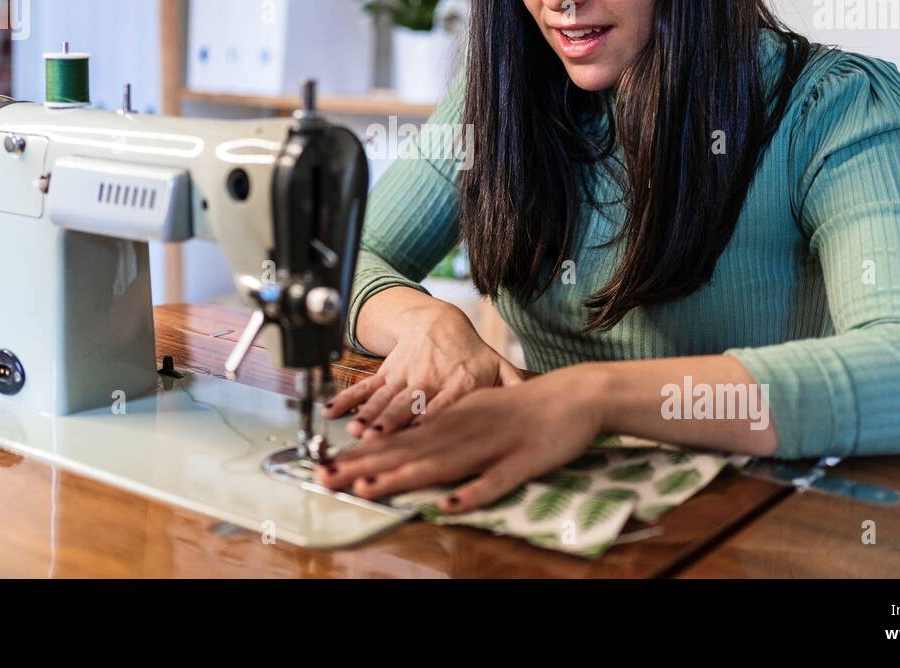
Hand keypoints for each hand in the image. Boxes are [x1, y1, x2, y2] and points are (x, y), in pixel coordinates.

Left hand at [313, 365, 607, 512]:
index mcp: (450, 420)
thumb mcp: (474, 411)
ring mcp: (492, 445)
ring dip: (403, 477)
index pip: (398, 440)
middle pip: (408, 452)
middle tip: (325, 479)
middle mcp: (463, 430)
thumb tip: (404, 451)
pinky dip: (473, 492)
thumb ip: (441, 431)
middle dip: (364, 467)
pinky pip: (496, 480)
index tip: (324, 467)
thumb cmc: (521, 407)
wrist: (574, 394)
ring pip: (442, 464)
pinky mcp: (523, 460)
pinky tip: (451, 505)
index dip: (360, 455)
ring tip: (368, 490)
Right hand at [323, 301, 521, 440]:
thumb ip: (515, 386)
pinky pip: (364, 386)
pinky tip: (331, 411)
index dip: (433, 422)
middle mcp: (428, 380)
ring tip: (353, 430)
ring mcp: (403, 376)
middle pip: (408, 405)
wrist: (437, 321)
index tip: (422, 439)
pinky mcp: (385, 373)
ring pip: (384, 398)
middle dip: (391, 422)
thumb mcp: (498, 367)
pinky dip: (347, 399)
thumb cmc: (471, 353)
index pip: (446, 406)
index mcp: (458, 382)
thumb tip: (537, 405)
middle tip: (376, 439)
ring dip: (367, 415)